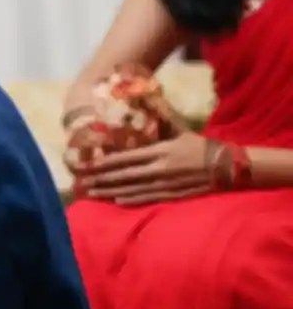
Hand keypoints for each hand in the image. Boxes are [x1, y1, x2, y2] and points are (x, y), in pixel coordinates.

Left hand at [74, 131, 213, 204]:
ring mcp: (165, 184)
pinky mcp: (172, 195)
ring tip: (92, 192)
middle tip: (81, 181)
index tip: (88, 164)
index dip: (104, 162)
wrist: (226, 166)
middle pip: (123, 175)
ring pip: (131, 189)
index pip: (125, 158)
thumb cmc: (200, 146)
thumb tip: (143, 109)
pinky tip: (116, 199)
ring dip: (110, 190)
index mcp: (159, 151)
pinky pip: (147, 198)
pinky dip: (130, 199)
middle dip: (100, 178)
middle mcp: (159, 168)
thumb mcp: (178, 132)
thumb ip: (159, 126)